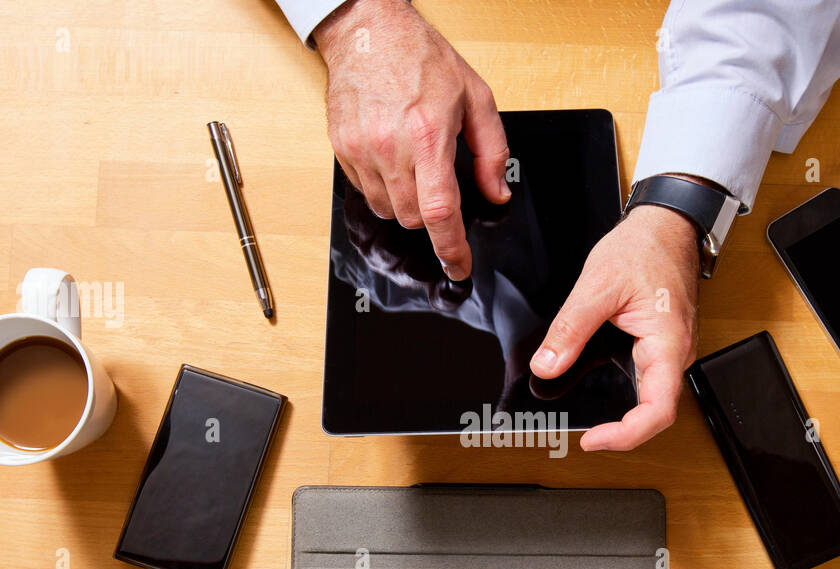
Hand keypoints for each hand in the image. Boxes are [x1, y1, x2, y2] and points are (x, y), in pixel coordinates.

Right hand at [314, 0, 509, 279]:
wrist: (369, 31)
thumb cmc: (421, 58)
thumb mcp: (475, 97)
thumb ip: (492, 151)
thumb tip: (497, 194)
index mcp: (429, 136)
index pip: (440, 212)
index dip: (451, 249)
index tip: (459, 267)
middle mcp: (391, 147)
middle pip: (414, 218)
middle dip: (432, 217)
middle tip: (439, 186)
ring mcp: (362, 150)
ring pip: (387, 210)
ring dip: (405, 203)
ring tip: (414, 167)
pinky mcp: (343, 148)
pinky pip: (365, 191)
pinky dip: (382, 187)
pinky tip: (392, 158)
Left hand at [530, 204, 700, 450]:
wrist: (666, 225)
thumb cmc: (645, 248)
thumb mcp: (598, 286)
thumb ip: (570, 329)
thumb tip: (546, 364)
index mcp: (667, 344)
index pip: (657, 411)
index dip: (626, 435)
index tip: (594, 439)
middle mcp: (676, 354)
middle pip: (655, 414)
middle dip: (622, 433)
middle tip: (587, 437)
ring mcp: (671, 352)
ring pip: (652, 401)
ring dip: (624, 418)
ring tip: (592, 426)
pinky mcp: (660, 347)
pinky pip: (647, 382)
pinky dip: (625, 397)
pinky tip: (600, 394)